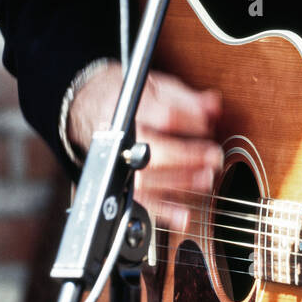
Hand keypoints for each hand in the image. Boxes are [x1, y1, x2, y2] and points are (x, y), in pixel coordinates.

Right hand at [68, 61, 222, 233]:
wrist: (88, 107)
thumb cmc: (123, 97)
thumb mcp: (153, 86)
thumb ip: (185, 98)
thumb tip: (213, 106)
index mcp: (130, 110)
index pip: (164, 116)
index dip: (190, 121)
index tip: (208, 124)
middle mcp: (121, 138)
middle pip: (154, 151)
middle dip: (188, 157)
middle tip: (213, 156)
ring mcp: (117, 162)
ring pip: (146, 180)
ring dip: (180, 183)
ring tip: (205, 179)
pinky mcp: (119, 183)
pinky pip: (139, 202)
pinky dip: (163, 213)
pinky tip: (183, 215)